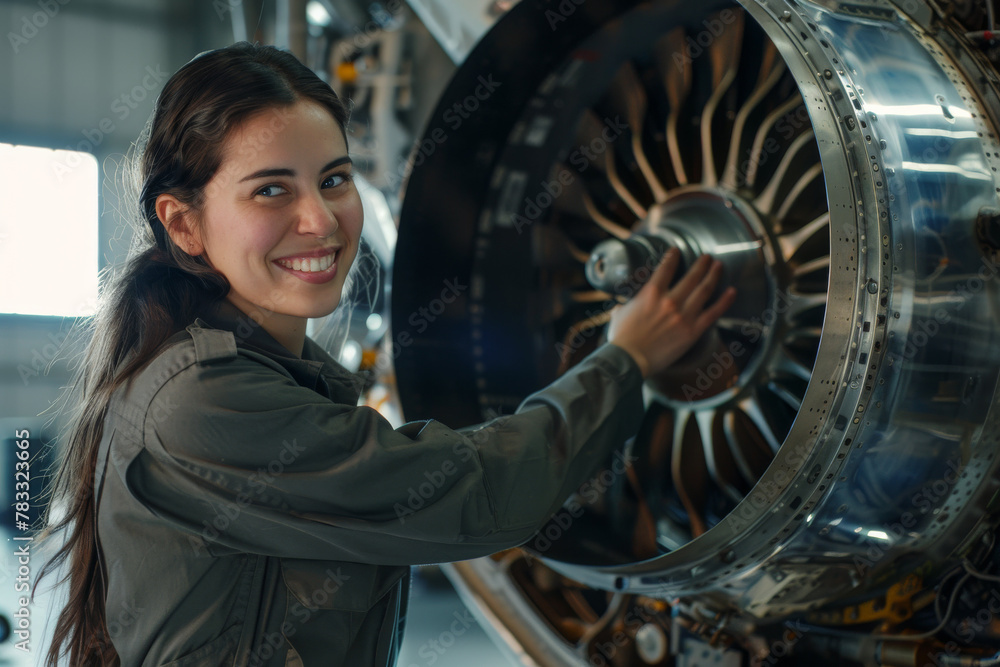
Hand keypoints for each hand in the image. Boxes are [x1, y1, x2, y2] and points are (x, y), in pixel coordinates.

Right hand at [607, 248, 736, 377]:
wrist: (629, 360)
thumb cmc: (621, 339)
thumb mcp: (618, 315)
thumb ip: (624, 306)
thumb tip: (621, 308)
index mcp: (651, 293)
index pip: (666, 268)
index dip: (673, 257)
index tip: (677, 250)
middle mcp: (670, 300)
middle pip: (691, 276)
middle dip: (701, 264)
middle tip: (707, 257)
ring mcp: (683, 315)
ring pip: (704, 290)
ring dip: (713, 275)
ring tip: (719, 266)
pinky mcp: (693, 331)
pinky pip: (713, 313)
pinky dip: (725, 301)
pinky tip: (732, 291)